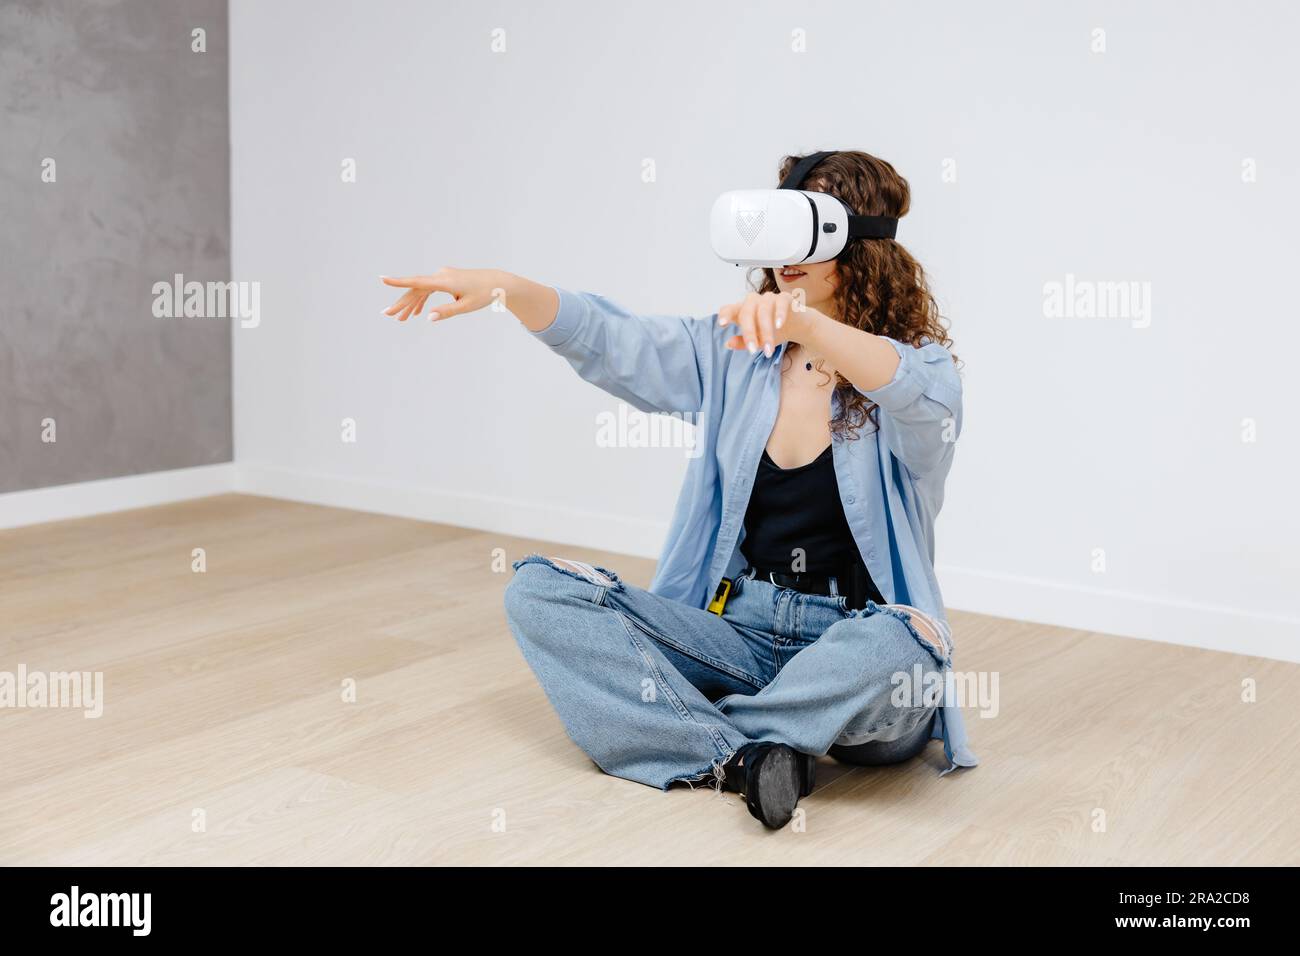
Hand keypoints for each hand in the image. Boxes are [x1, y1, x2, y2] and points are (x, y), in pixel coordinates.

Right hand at [379, 267, 508, 321]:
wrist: (497, 282)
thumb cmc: (484, 294)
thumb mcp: (466, 306)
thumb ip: (446, 312)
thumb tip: (428, 317)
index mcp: (445, 281)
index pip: (417, 282)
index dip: (399, 282)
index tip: (382, 279)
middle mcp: (441, 275)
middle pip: (416, 289)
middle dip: (401, 303)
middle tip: (387, 314)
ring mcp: (443, 276)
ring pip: (421, 290)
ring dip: (411, 304)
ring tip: (400, 319)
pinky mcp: (446, 279)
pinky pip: (429, 289)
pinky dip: (422, 300)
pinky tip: (415, 312)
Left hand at [717, 291, 819, 356]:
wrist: (799, 326)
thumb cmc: (774, 332)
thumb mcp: (758, 341)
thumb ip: (743, 342)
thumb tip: (728, 343)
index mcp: (742, 311)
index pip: (729, 309)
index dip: (725, 315)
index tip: (722, 325)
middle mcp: (753, 302)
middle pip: (746, 313)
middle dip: (749, 333)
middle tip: (753, 351)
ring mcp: (769, 298)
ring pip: (763, 311)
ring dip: (766, 332)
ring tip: (769, 349)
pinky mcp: (785, 297)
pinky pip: (780, 303)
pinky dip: (779, 314)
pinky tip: (779, 325)